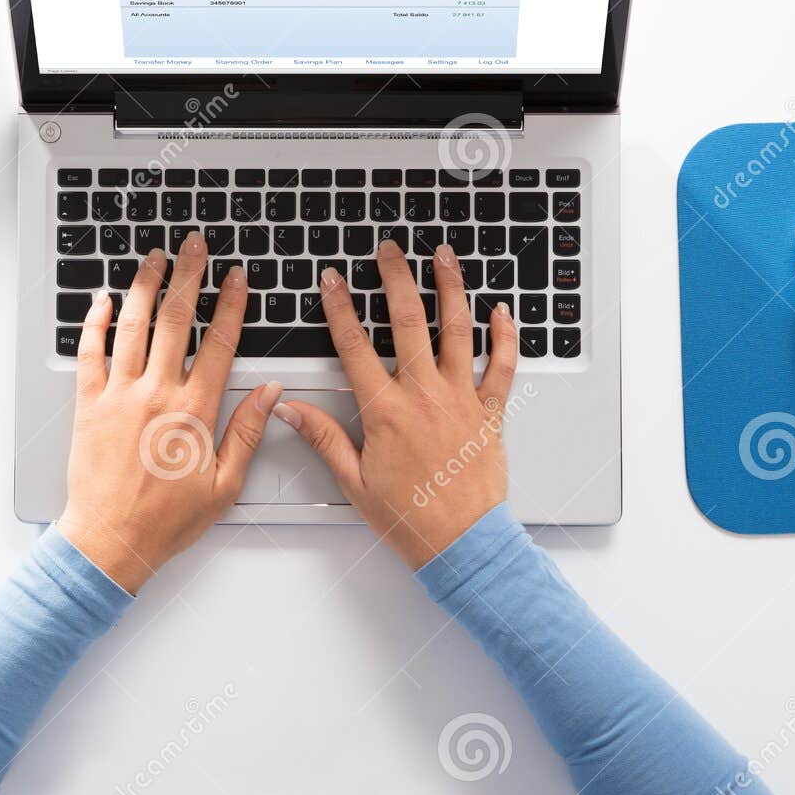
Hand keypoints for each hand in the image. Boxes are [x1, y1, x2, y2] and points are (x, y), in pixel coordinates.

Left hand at [56, 232, 280, 592]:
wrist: (110, 540)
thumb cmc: (166, 520)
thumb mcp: (225, 485)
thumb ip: (247, 432)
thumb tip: (270, 393)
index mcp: (194, 411)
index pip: (219, 342)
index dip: (231, 304)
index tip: (237, 277)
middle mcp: (156, 394)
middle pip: (175, 319)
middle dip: (188, 275)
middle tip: (194, 244)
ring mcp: (119, 395)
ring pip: (133, 325)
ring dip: (145, 285)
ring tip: (154, 257)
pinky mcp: (89, 404)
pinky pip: (90, 352)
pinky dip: (96, 321)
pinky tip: (103, 299)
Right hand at [275, 241, 517, 568]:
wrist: (462, 543)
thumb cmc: (409, 518)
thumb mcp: (354, 481)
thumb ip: (324, 437)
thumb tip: (291, 409)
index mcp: (385, 411)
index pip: (355, 346)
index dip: (340, 308)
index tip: (332, 280)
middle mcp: (424, 395)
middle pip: (408, 322)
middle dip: (396, 278)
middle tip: (389, 250)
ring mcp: (461, 399)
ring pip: (456, 330)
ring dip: (450, 288)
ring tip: (443, 256)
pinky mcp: (489, 412)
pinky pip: (500, 365)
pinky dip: (503, 335)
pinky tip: (501, 311)